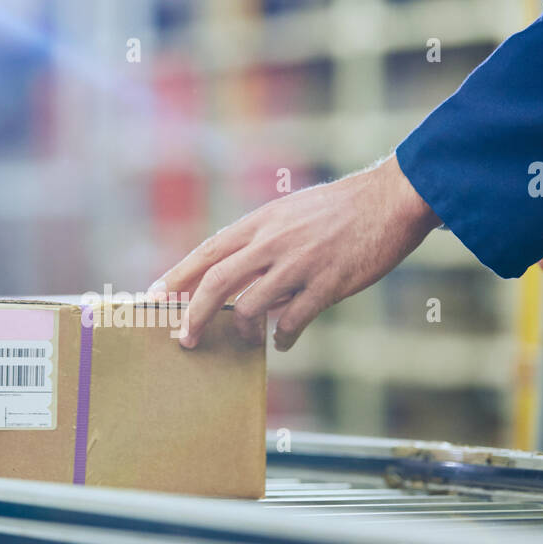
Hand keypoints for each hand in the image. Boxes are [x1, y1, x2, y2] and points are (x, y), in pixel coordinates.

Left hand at [151, 154, 440, 350]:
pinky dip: (280, 339)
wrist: (390, 200)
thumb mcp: (291, 212)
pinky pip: (291, 323)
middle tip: (184, 339)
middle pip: (216, 283)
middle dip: (193, 315)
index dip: (176, 276)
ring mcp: (298, 264)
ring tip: (247, 338)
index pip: (207, 251)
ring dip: (243, 331)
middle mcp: (272, 241)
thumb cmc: (341, 209)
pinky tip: (281, 343)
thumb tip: (236, 274)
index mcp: (261, 222)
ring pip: (250, 308)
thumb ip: (262, 240)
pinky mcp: (326, 285)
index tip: (152, 296)